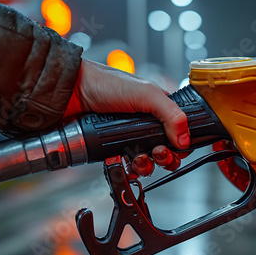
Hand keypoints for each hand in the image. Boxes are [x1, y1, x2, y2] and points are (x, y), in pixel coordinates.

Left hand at [64, 59, 189, 175]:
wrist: (70, 92)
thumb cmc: (104, 83)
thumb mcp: (146, 93)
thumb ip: (171, 114)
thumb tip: (185, 139)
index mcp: (157, 109)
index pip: (179, 131)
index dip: (182, 143)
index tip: (179, 147)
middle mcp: (144, 125)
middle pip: (166, 151)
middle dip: (166, 157)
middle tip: (158, 153)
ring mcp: (128, 138)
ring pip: (147, 162)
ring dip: (147, 166)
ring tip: (140, 159)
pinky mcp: (112, 150)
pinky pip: (127, 167)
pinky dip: (129, 171)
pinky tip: (126, 166)